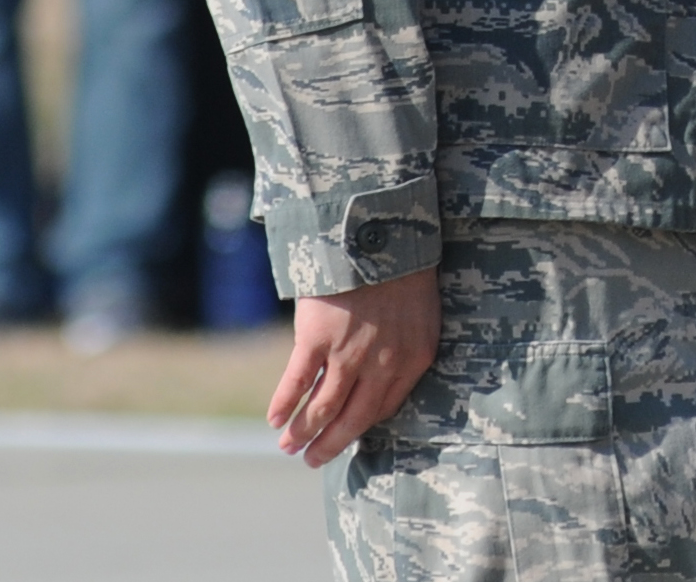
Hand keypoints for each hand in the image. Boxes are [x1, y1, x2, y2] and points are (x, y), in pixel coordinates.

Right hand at [271, 267, 438, 467]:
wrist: (381, 235)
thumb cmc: (405, 270)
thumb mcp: (420, 313)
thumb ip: (404, 346)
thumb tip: (382, 373)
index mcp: (414, 359)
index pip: (384, 409)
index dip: (360, 428)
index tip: (346, 438)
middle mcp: (383, 364)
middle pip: (353, 420)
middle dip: (330, 444)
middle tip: (313, 460)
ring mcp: (348, 354)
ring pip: (323, 408)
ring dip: (303, 432)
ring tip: (289, 447)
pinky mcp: (317, 339)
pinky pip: (297, 383)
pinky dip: (284, 405)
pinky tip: (275, 419)